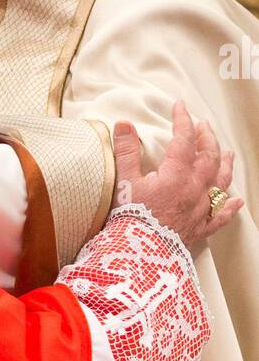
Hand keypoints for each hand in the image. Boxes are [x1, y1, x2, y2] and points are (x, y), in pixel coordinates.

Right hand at [112, 101, 241, 246]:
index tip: (180, 106)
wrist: (140, 254)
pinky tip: (237, 201)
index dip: (182, 120)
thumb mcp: (124, 181)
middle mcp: (194, 189)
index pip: (184, 139)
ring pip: (220, 182)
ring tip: (227, 153)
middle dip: (207, 138)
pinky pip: (220, 217)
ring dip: (225, 165)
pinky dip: (229, 208)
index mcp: (176, 174)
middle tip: (204, 126)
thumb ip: (125, 151)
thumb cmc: (130, 218)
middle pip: (208, 157)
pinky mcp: (199, 229)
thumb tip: (124, 123)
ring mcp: (200, 210)